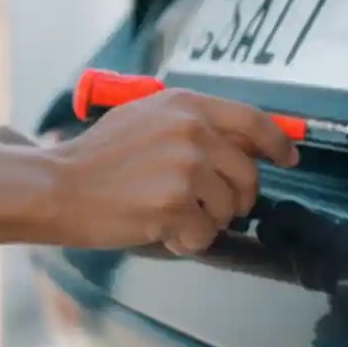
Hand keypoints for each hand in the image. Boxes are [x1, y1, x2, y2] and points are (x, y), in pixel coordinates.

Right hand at [45, 89, 298, 254]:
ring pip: (229, 209)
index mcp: (187, 106)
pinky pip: (205, 235)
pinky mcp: (174, 204)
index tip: (289, 157)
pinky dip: (187, 241)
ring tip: (169, 214)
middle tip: (213, 208)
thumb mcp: (148, 120)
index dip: (277, 142)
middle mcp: (192, 131)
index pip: (253, 120)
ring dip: (206, 221)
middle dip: (237, 199)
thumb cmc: (98, 159)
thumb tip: (243, 143)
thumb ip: (194, 125)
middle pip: (247, 174)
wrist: (59, 186)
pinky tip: (159, 229)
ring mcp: (185, 168)